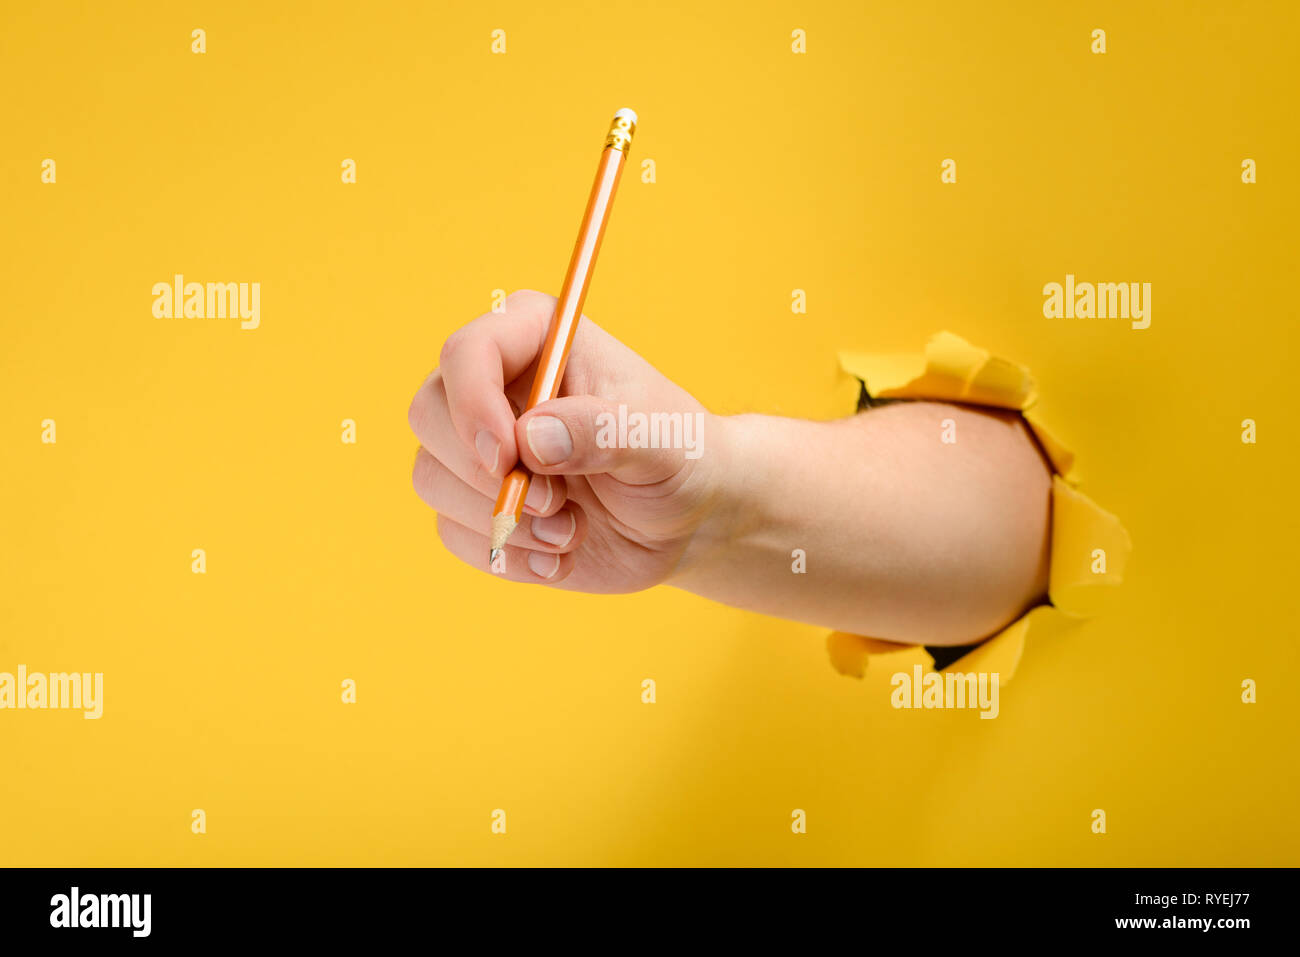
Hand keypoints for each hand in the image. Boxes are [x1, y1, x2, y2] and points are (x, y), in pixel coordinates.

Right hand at [408, 290, 722, 591]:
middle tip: (557, 503)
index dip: (473, 405)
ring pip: (431, 478)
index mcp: (536, 337)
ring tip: (573, 530)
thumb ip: (604, 430)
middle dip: (484, 473)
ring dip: (504, 520)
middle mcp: (494, 385)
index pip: (466, 352)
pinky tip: (560, 557)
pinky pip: (453, 533)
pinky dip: (507, 555)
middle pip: (428, 414)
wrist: (687, 520)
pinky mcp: (477, 503)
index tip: (508, 458)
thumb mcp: (661, 439)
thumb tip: (530, 440)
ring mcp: (478, 447)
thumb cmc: (680, 456)